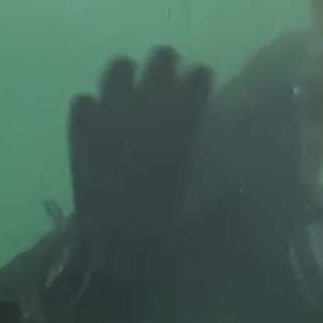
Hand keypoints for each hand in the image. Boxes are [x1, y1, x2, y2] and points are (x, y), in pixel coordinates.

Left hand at [68, 46, 213, 279]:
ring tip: (130, 74)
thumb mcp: (206, 218)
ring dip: (125, 73)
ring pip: (116, 76)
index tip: (204, 74)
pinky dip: (90, 106)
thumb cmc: (163, 237)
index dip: (200, 77)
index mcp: (180, 133)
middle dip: (166, 64)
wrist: (108, 258)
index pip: (194, 86)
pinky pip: (82, 107)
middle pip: (157, 68)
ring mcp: (108, 125)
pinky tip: (94, 107)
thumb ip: (223, 195)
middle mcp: (146, 119)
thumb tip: (241, 179)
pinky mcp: (81, 141)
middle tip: (171, 64)